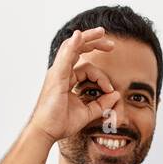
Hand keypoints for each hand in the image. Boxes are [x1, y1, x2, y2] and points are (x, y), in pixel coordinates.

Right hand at [25, 27, 120, 142]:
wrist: (46, 132)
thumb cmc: (60, 123)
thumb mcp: (88, 113)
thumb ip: (102, 104)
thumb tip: (116, 94)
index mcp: (67, 79)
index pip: (87, 67)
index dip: (101, 77)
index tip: (109, 90)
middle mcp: (61, 72)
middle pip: (77, 49)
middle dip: (95, 43)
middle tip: (111, 44)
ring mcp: (57, 72)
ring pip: (72, 46)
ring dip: (87, 37)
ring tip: (101, 32)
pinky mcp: (56, 76)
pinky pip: (65, 55)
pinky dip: (73, 44)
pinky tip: (80, 35)